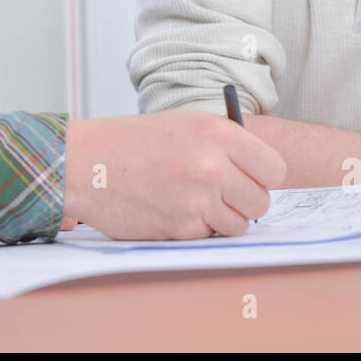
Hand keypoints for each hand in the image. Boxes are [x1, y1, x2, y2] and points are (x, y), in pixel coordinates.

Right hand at [62, 111, 286, 239]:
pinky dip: (196, 229)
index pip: (274, 168)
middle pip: (261, 202)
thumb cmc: (132, 142)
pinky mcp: (181, 229)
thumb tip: (259, 173)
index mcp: (218, 134)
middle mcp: (213, 168)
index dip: (264, 177)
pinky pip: (209, 236)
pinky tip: (172, 209)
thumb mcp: (185, 125)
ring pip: (239, 225)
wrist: (85, 163)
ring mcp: (197, 201)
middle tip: (222, 194)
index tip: (252, 178)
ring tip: (194, 201)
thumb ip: (225, 145)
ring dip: (222, 219)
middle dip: (245, 202)